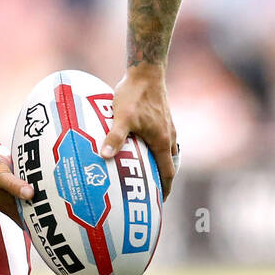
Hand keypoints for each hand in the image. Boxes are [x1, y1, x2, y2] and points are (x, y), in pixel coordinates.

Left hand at [100, 65, 178, 199]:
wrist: (146, 71)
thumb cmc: (134, 95)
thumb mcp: (122, 117)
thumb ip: (114, 137)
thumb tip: (104, 156)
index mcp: (163, 142)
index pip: (168, 173)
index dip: (164, 189)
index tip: (159, 202)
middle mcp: (169, 136)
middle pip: (169, 164)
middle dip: (162, 180)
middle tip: (152, 193)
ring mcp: (168, 126)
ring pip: (167, 152)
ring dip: (160, 164)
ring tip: (148, 174)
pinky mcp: (162, 117)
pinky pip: (163, 140)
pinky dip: (157, 150)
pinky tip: (143, 148)